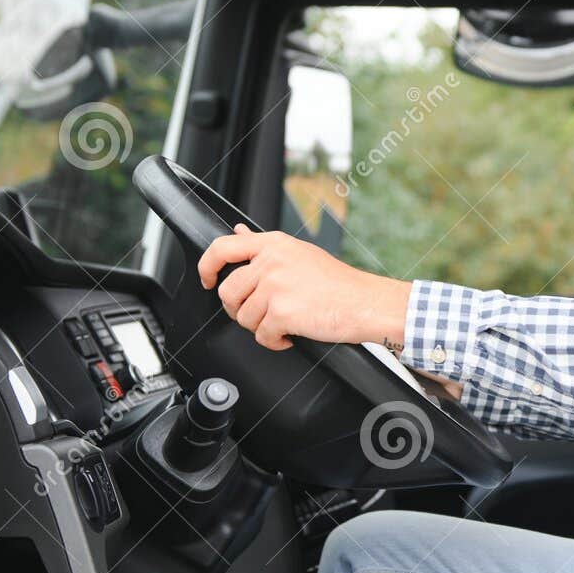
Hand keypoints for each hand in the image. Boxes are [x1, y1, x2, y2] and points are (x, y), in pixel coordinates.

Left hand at [196, 225, 411, 351]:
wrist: (366, 303)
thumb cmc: (341, 283)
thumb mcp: (300, 254)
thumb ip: (266, 247)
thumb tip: (239, 231)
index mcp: (275, 244)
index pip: (222, 248)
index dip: (207, 266)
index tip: (206, 278)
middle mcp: (271, 262)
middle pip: (228, 291)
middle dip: (239, 309)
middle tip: (259, 313)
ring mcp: (275, 287)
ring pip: (244, 317)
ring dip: (261, 327)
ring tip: (283, 323)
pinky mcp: (282, 312)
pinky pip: (261, 335)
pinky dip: (274, 341)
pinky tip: (290, 334)